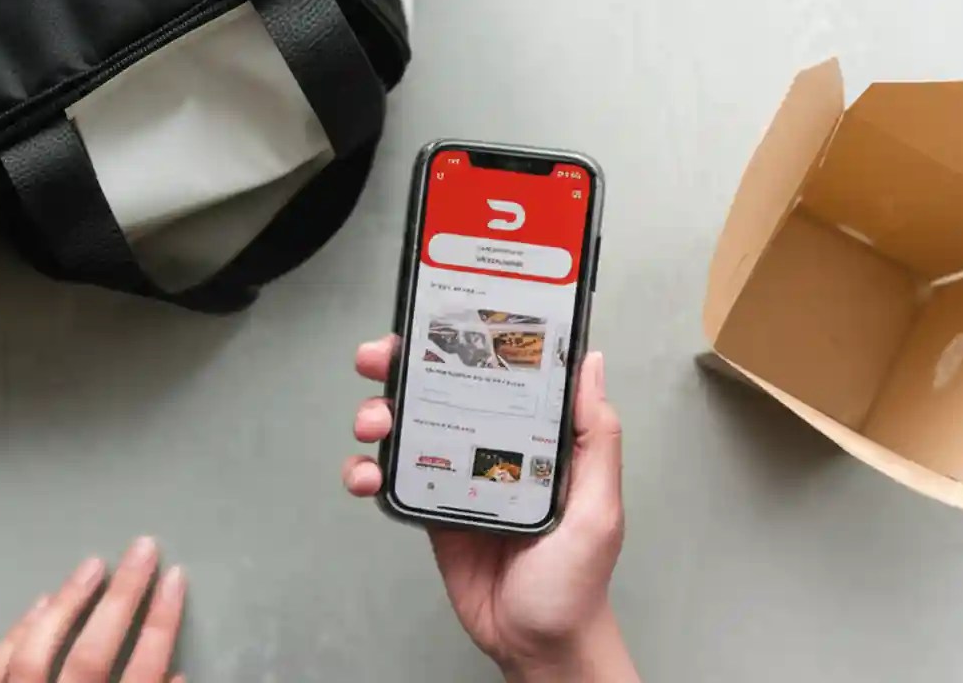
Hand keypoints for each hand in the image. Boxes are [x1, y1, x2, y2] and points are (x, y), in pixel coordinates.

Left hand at [0, 537, 186, 682]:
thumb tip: (179, 675)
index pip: (144, 669)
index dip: (163, 621)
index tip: (176, 578)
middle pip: (93, 653)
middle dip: (122, 596)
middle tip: (142, 549)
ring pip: (37, 654)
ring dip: (67, 604)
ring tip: (91, 565)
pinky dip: (17, 635)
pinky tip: (39, 605)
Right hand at [344, 336, 638, 682]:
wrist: (536, 644)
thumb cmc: (576, 581)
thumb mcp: (599, 506)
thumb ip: (595, 438)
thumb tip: (591, 365)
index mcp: (533, 438)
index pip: (496, 374)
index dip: (463, 343)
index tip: (436, 320)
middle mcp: (491, 448)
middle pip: (438, 392)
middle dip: (401, 368)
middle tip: (378, 360)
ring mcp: (455, 479)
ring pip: (405, 430)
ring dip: (376, 416)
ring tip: (372, 425)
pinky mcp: (428, 512)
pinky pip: (390, 482)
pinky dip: (366, 473)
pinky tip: (363, 476)